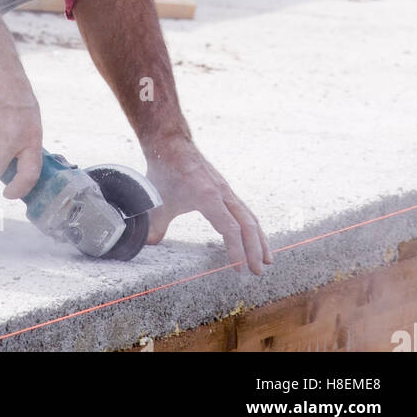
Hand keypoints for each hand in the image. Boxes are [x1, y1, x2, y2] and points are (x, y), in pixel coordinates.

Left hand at [144, 136, 271, 274]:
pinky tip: (255, 238)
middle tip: (259, 272)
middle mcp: (223, 193)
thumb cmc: (165, 172)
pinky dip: (253, 227)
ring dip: (260, 239)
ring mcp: (226, 190)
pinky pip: (245, 210)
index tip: (240, 270)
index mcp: (208, 197)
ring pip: (250, 217)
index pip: (230, 228)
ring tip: (268, 260)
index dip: (236, 250)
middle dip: (255, 249)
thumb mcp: (158, 202)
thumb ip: (154, 226)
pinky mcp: (225, 189)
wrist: (170, 144)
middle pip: (247, 224)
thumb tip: (148, 245)